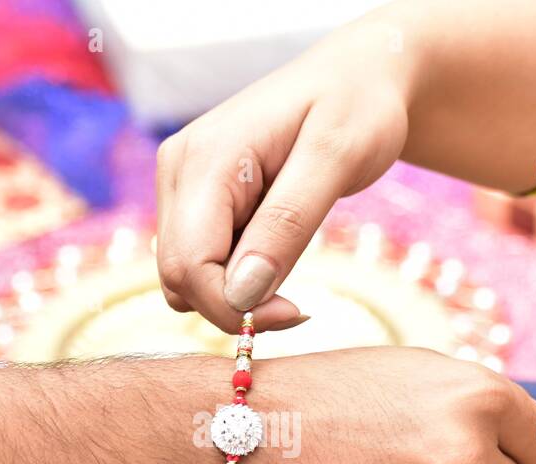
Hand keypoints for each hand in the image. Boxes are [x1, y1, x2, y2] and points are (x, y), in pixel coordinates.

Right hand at [154, 0, 535, 333]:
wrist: (356, 76)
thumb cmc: (356, 106)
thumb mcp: (337, 158)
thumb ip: (288, 223)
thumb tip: (243, 293)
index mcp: (205, 159)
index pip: (190, 265)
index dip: (235, 306)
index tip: (295, 314)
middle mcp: (178, 171)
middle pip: (179, 278)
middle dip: (234, 305)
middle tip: (296, 306)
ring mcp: (182, 185)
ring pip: (184, 277)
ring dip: (234, 294)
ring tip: (288, 267)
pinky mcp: (196, 200)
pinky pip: (199, 262)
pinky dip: (234, 277)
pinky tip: (275, 254)